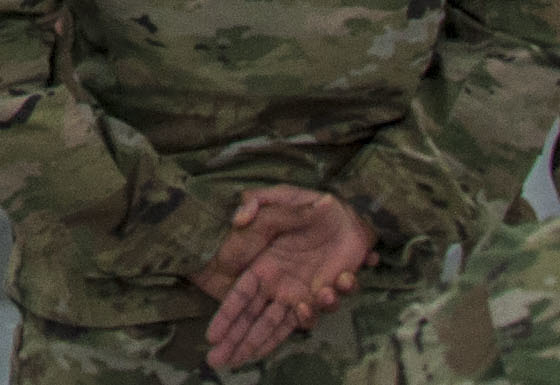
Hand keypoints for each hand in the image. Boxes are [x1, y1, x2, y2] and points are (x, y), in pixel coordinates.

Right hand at [199, 188, 372, 371]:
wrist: (347, 215)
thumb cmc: (308, 205)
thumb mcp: (281, 197)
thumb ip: (258, 202)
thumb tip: (240, 218)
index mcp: (261, 267)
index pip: (240, 296)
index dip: (226, 316)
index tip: (211, 335)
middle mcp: (276, 286)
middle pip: (252, 321)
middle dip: (235, 341)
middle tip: (218, 362)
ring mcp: (299, 294)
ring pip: (277, 327)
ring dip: (264, 343)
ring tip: (271, 336)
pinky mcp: (322, 295)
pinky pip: (315, 313)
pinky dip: (315, 312)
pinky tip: (323, 292)